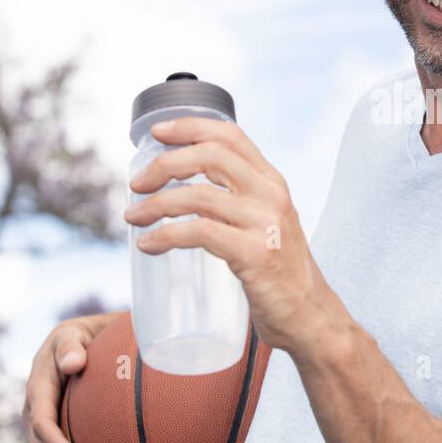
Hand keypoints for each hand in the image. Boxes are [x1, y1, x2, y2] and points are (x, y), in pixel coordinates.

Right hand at [22, 309, 122, 442]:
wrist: (81, 339)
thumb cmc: (81, 336)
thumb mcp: (73, 334)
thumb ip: (71, 346)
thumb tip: (73, 363)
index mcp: (38, 384)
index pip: (41, 418)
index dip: (53, 440)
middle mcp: (35, 406)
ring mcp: (41, 419)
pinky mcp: (51, 428)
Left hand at [123, 117, 337, 354]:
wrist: (308, 316)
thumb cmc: (279, 273)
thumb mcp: (265, 223)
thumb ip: (238, 202)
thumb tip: (182, 189)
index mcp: (272, 182)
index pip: (231, 135)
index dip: (190, 127)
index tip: (157, 132)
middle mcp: (271, 195)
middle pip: (210, 156)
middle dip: (164, 163)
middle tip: (137, 183)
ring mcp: (265, 223)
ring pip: (198, 195)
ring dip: (155, 204)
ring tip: (133, 217)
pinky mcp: (254, 253)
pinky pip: (198, 233)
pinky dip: (165, 235)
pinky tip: (148, 245)